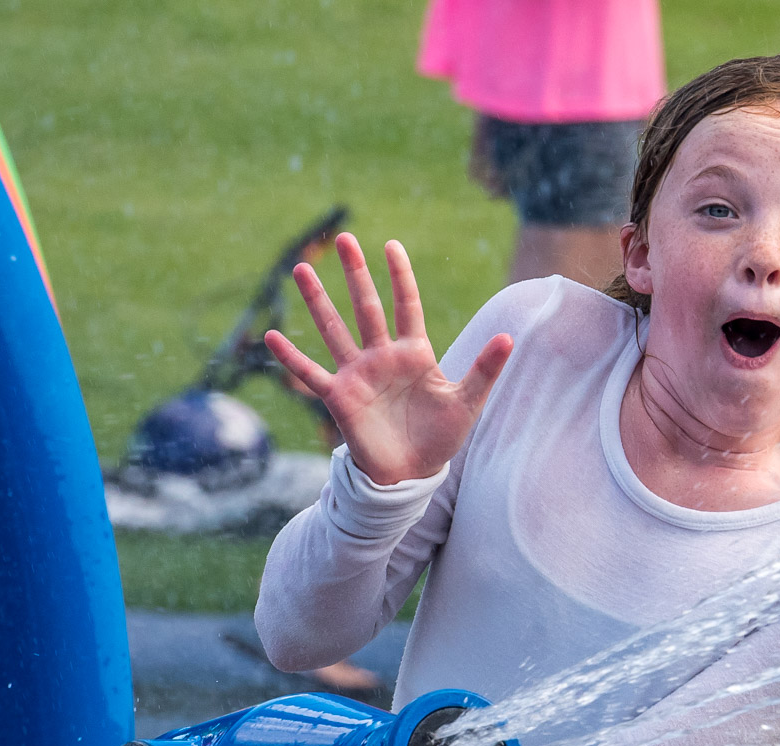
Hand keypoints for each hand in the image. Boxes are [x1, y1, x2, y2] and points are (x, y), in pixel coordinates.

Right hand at [265, 233, 513, 483]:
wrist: (413, 473)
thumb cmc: (441, 436)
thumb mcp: (468, 401)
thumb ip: (485, 368)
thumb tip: (510, 337)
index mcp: (414, 353)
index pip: (406, 305)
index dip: (400, 276)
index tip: (391, 245)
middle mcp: (382, 356)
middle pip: (367, 307)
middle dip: (355, 274)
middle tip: (343, 238)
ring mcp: (358, 375)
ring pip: (334, 330)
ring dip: (318, 301)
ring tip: (301, 268)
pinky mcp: (340, 398)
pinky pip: (310, 374)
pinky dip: (290, 358)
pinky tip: (270, 336)